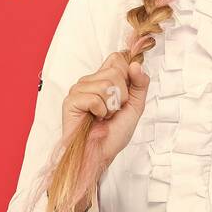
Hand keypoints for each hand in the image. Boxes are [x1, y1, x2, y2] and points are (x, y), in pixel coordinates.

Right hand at [61, 51, 149, 169]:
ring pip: (106, 84)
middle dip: (122, 96)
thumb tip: (136, 65)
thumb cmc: (114, 132)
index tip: (127, 93)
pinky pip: (94, 98)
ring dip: (111, 106)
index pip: (117, 58)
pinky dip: (100, 112)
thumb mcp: (135, 106)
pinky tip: (94, 118)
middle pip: (115, 71)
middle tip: (114, 110)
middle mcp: (90, 81)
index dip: (128, 74)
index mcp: (104, 79)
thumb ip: (140, 84)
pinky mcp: (71, 100)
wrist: (101, 153)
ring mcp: (79, 89)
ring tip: (103, 116)